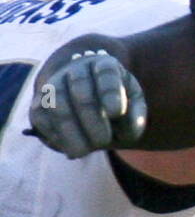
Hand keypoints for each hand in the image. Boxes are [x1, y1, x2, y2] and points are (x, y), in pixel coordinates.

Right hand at [28, 50, 145, 157]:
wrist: (90, 100)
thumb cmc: (118, 104)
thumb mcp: (133, 108)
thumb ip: (133, 119)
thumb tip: (123, 133)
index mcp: (105, 65)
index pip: (106, 73)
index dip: (110, 92)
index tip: (116, 112)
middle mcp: (77, 69)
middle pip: (81, 89)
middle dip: (92, 118)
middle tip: (103, 141)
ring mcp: (55, 83)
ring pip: (57, 103)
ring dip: (70, 130)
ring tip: (83, 152)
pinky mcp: (38, 102)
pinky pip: (41, 118)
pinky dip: (54, 135)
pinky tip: (69, 148)